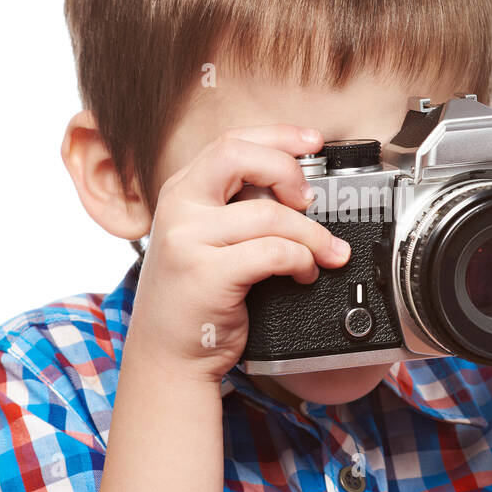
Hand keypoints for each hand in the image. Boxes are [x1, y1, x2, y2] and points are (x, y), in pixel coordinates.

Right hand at [126, 125, 351, 380]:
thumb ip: (237, 209)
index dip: (277, 136)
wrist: (167, 356)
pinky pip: (273, 252)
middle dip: (287, 169)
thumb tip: (299, 189)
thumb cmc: (196, 299)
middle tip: (310, 199)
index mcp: (182, 191)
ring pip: (270, 214)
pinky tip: (305, 273)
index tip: (313, 142)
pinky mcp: (206, 275)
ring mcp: (188, 240)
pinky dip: (301, 260)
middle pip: (238, 156)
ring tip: (324, 254)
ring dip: (312, 234)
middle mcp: (179, 207)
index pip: (231, 141)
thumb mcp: (206, 239)